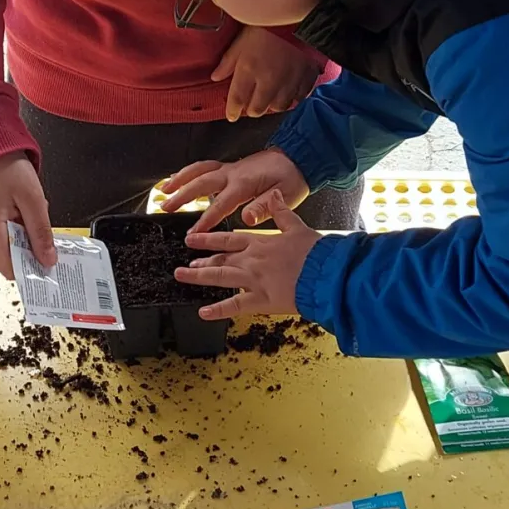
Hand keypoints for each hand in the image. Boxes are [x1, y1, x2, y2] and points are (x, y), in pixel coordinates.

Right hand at [0, 153, 55, 281]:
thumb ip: (41, 233)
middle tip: (47, 237)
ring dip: (25, 241)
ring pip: (7, 249)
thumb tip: (48, 259)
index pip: (11, 269)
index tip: (49, 264)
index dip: (31, 270)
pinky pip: (3, 236)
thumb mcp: (32, 200)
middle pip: (9, 261)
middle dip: (30, 253)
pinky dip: (18, 231)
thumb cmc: (5, 167)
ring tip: (34, 218)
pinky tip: (25, 214)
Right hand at [159, 149, 308, 236]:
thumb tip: (247, 217)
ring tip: (163, 190)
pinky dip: (188, 172)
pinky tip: (179, 179)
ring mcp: (230, 168)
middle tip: (166, 207)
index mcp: (245, 182)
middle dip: (182, 195)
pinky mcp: (230, 167)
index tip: (194, 233)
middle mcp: (234, 173)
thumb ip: (264, 206)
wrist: (297, 159)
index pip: (220, 204)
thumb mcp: (287, 196)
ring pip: (199, 171)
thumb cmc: (292, 178)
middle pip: (201, 183)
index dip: (206, 219)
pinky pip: (204, 167)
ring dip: (180, 179)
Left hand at [174, 192, 319, 319]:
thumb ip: (282, 212)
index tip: (192, 239)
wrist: (325, 273)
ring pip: (220, 278)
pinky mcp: (261, 300)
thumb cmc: (316, 252)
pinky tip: (203, 312)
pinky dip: (217, 310)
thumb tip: (274, 195)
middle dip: (201, 261)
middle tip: (186, 263)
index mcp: (261, 242)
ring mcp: (254, 280)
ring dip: (199, 277)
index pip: (228, 239)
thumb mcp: (298, 226)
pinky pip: (234, 306)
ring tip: (183, 277)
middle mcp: (252, 260)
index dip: (208, 239)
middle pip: (220, 259)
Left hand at [211, 25, 318, 123]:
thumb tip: (215, 77)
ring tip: (270, 97)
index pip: (237, 99)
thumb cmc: (267, 25)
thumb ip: (228, 62)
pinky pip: (299, 98)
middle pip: (258, 109)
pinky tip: (288, 91)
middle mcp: (269, 81)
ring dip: (272, 105)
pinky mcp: (307, 78)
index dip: (232, 111)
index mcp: (249, 69)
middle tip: (251, 102)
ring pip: (278, 107)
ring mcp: (290, 81)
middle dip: (252, 108)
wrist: (299, 15)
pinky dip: (292, 98)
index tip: (231, 115)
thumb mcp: (241, 40)